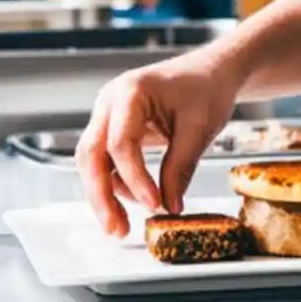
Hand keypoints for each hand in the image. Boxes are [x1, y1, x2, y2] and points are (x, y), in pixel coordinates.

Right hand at [76, 49, 241, 236]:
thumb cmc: (205, 89)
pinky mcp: (113, 128)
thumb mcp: (199, 129)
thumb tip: (169, 207)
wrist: (209, 72)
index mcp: (130, 92)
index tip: (153, 204)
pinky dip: (114, 185)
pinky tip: (130, 204)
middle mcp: (109, 102)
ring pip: (92, 161)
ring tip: (121, 227)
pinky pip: (105, 160)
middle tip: (116, 229)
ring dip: (103, 195)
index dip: (134, 178)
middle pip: (91, 154)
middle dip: (100, 195)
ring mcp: (107, 115)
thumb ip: (180, 168)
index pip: (120, 143)